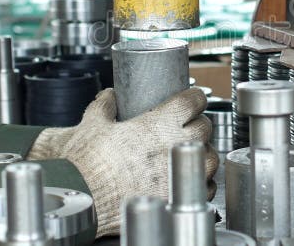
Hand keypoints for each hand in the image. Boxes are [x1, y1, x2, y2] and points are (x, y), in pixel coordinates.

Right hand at [27, 87, 218, 236]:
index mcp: (159, 122)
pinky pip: (204, 187)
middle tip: (188, 126)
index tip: (193, 99)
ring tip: (189, 153)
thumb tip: (108, 97)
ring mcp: (178, 172)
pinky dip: (201, 181)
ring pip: (209, 157)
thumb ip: (104, 107)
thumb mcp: (93, 124)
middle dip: (199, 124)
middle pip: (204, 127)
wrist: (84, 196)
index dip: (195, 98)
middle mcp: (174, 145)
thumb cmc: (87, 161)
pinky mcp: (177, 197)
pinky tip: (188, 178)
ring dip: (203, 153)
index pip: (193, 101)